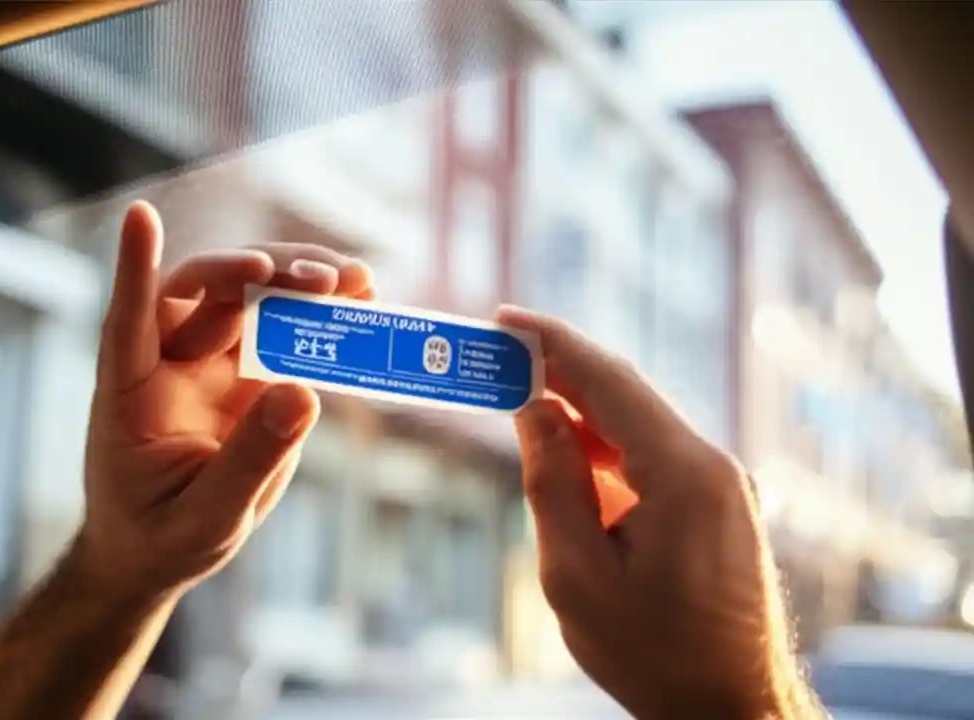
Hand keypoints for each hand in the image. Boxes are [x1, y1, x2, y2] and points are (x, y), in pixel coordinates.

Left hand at [77, 201, 374, 600]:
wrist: (158, 553)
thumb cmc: (161, 538)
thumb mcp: (207, 518)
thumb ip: (249, 460)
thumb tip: (303, 394)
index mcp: (130, 393)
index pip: (128, 321)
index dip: (134, 267)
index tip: (141, 214)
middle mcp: (165, 363)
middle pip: (204, 291)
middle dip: (262, 272)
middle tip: (325, 278)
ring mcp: (207, 364)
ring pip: (248, 298)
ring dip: (297, 280)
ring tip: (358, 280)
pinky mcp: (246, 375)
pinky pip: (281, 331)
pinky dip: (318, 314)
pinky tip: (360, 302)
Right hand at [498, 306, 815, 719]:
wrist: (731, 709)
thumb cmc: (653, 654)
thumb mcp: (576, 573)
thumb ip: (552, 482)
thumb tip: (534, 411)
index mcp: (685, 473)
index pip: (610, 381)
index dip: (552, 344)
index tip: (504, 319)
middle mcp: (715, 465)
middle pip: (626, 395)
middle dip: (559, 371)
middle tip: (497, 355)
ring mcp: (724, 485)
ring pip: (639, 425)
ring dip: (580, 412)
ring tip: (519, 403)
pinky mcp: (720, 506)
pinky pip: (655, 457)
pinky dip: (607, 448)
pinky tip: (568, 454)